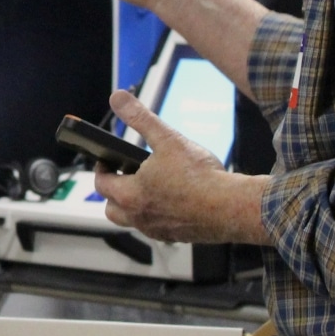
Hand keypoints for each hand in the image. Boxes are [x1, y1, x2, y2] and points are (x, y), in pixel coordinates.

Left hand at [96, 90, 271, 245]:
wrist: (232, 207)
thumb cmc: (200, 176)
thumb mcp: (168, 139)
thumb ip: (140, 118)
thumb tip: (118, 98)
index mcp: (130, 194)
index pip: (102, 184)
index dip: (102, 169)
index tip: (108, 160)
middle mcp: (139, 217)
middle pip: (112, 209)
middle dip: (113, 193)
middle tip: (124, 176)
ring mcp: (157, 230)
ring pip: (134, 221)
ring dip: (134, 206)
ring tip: (149, 188)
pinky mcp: (177, 237)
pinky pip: (157, 228)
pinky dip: (157, 215)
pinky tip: (173, 201)